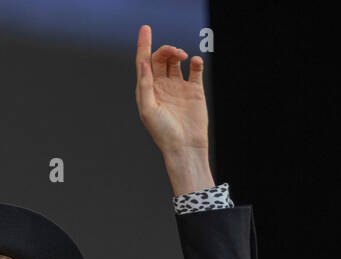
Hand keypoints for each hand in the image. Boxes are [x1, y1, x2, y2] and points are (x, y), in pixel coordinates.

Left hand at [134, 24, 208, 155]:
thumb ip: (145, 86)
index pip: (144, 62)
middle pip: (160, 58)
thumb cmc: (163, 133)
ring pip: (176, 61)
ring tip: (183, 56)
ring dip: (178, 53)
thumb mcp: (148, 110)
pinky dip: (196, 62)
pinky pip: (195, 70)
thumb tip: (144, 64)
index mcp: (148, 90)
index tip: (146, 29)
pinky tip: (195, 62)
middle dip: (165, 50)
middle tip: (175, 52)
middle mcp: (162, 86)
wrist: (185, 147)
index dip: (144, 44)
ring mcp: (178, 87)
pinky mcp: (194, 90)